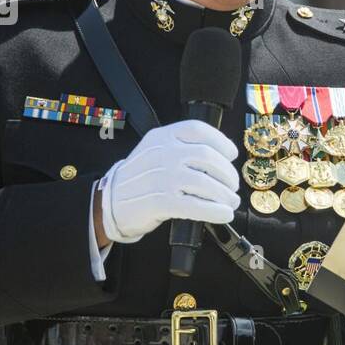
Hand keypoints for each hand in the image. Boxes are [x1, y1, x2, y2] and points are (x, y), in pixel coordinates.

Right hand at [99, 119, 239, 243]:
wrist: (111, 201)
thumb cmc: (141, 177)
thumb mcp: (155, 150)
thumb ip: (181, 146)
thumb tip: (221, 157)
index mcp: (162, 136)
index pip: (198, 130)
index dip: (221, 141)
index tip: (231, 154)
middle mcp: (162, 153)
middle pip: (207, 157)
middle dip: (227, 173)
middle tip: (233, 185)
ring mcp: (161, 177)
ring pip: (205, 183)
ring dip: (225, 194)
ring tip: (231, 201)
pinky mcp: (161, 202)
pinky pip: (196, 206)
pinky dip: (216, 211)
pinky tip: (224, 214)